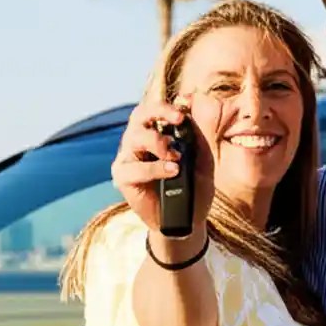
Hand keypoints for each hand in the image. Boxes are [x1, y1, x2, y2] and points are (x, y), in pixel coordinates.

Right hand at [111, 94, 218, 236]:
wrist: (187, 220)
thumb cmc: (193, 188)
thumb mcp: (202, 161)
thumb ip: (197, 139)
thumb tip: (189, 116)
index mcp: (156, 134)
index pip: (154, 110)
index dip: (166, 105)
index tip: (184, 108)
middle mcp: (139, 142)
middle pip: (139, 115)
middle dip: (159, 111)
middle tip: (178, 119)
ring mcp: (128, 158)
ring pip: (135, 137)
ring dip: (158, 142)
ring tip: (176, 158)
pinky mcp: (123, 177)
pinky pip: (134, 167)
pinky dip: (154, 168)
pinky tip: (172, 171)